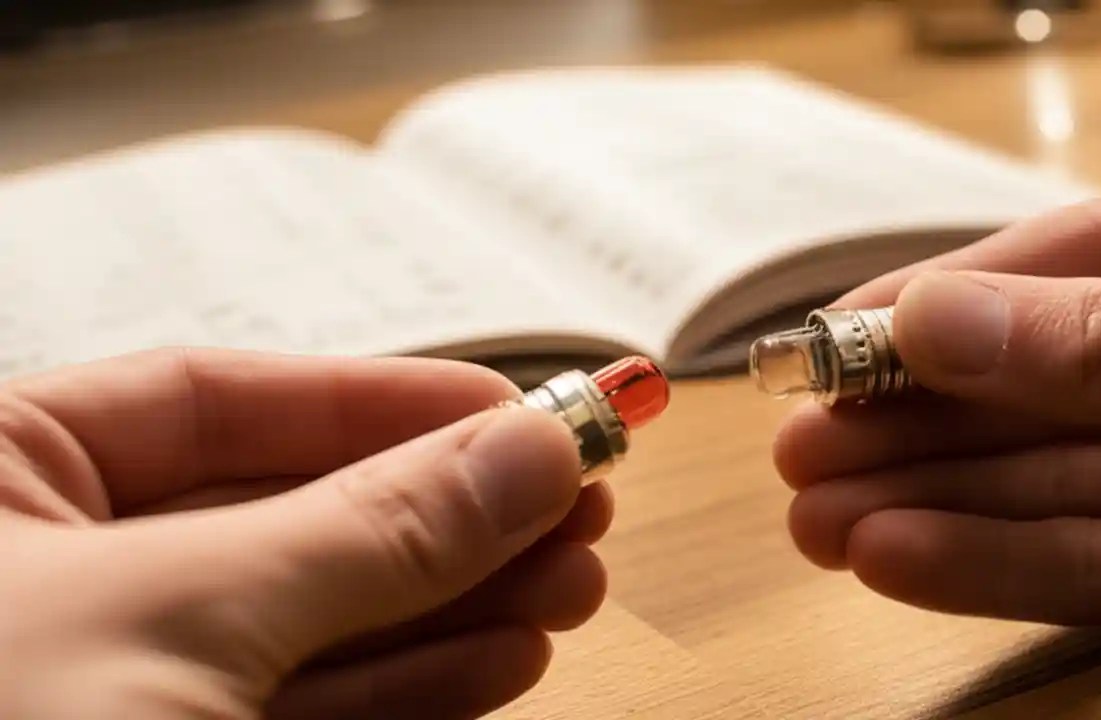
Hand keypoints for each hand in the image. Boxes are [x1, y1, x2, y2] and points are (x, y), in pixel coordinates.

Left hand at [0, 349, 610, 718]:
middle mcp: (48, 578)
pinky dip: (417, 690)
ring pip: (312, 620)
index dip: (381, 400)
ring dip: (455, 605)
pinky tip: (503, 659)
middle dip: (444, 516)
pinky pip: (311, 713)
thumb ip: (370, 529)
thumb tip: (526, 450)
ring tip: (570, 583)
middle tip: (575, 503)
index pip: (216, 402)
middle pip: (287, 511)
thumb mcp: (185, 622)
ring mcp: (113, 689)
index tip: (514, 411)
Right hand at [774, 170, 1100, 661]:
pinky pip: (1100, 573)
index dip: (945, 298)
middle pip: (1040, 383)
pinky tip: (894, 559)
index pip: (1075, 258)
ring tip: (812, 518)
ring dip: (925, 502)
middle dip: (911, 417)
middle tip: (800, 443)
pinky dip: (995, 571)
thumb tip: (933, 321)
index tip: (834, 333)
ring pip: (1050, 487)